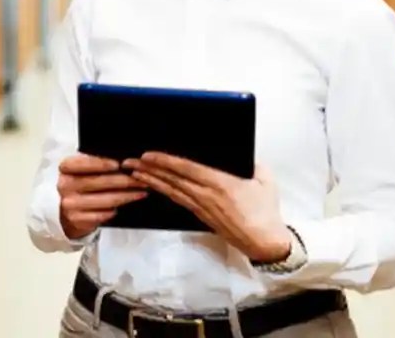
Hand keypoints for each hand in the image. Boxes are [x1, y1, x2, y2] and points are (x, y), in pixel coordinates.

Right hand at [57, 153, 147, 239]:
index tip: (118, 164)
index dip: (100, 163)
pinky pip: (102, 214)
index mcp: (65, 169)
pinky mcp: (77, 220)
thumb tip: (123, 162)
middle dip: (123, 180)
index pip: (82, 163)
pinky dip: (116, 209)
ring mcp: (70, 204)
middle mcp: (64, 185)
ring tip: (141, 192)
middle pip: (99, 182)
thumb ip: (96, 164)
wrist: (66, 211)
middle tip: (140, 179)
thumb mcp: (81, 170)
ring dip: (127, 195)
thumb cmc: (80, 185)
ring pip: (105, 199)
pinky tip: (126, 203)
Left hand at [124, 152, 291, 262]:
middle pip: (172, 179)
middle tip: (128, 162)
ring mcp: (201, 207)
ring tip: (133, 173)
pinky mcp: (201, 216)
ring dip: (151, 181)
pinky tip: (153, 186)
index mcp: (221, 183)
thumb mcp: (265, 179)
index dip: (165, 161)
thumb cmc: (265, 210)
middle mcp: (206, 195)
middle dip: (148, 169)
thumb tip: (243, 152)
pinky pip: (178, 200)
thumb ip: (252, 163)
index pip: (187, 169)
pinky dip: (164, 191)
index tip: (148, 154)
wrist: (263, 241)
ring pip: (171, 191)